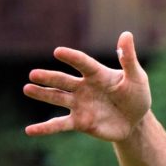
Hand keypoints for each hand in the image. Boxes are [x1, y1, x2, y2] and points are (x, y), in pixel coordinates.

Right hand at [23, 31, 151, 141]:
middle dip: (49, 78)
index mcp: (97, 74)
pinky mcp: (79, 122)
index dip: (72, 58)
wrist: (136, 122)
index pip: (83, 64)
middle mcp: (83, 87)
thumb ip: (128, 59)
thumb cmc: (136, 96)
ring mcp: (79, 105)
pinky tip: (30, 131)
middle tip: (33, 74)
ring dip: (43, 94)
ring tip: (27, 88)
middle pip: (63, 81)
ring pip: (57, 98)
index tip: (58, 52)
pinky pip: (59, 125)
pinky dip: (45, 128)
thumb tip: (126, 34)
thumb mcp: (137, 78)